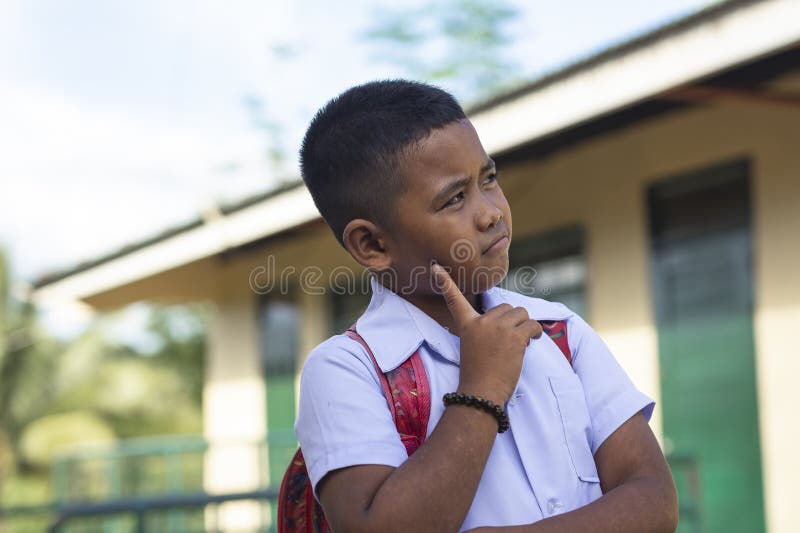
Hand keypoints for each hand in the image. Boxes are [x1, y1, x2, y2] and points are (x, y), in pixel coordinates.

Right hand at [432, 263, 541, 404]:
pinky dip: (536, 333)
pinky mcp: (515, 337)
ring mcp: (498, 328)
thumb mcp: (473, 348)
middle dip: (512, 321)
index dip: (445, 282)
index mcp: (467, 325)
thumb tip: (507, 317)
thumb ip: (484, 331)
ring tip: (521, 342)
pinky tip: (531, 343)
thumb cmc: (478, 376)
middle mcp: (481, 322)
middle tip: (510, 340)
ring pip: (521, 314)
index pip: (454, 299)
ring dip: (525, 326)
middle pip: (506, 307)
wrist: (481, 394)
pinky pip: (532, 325)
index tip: (436, 266)